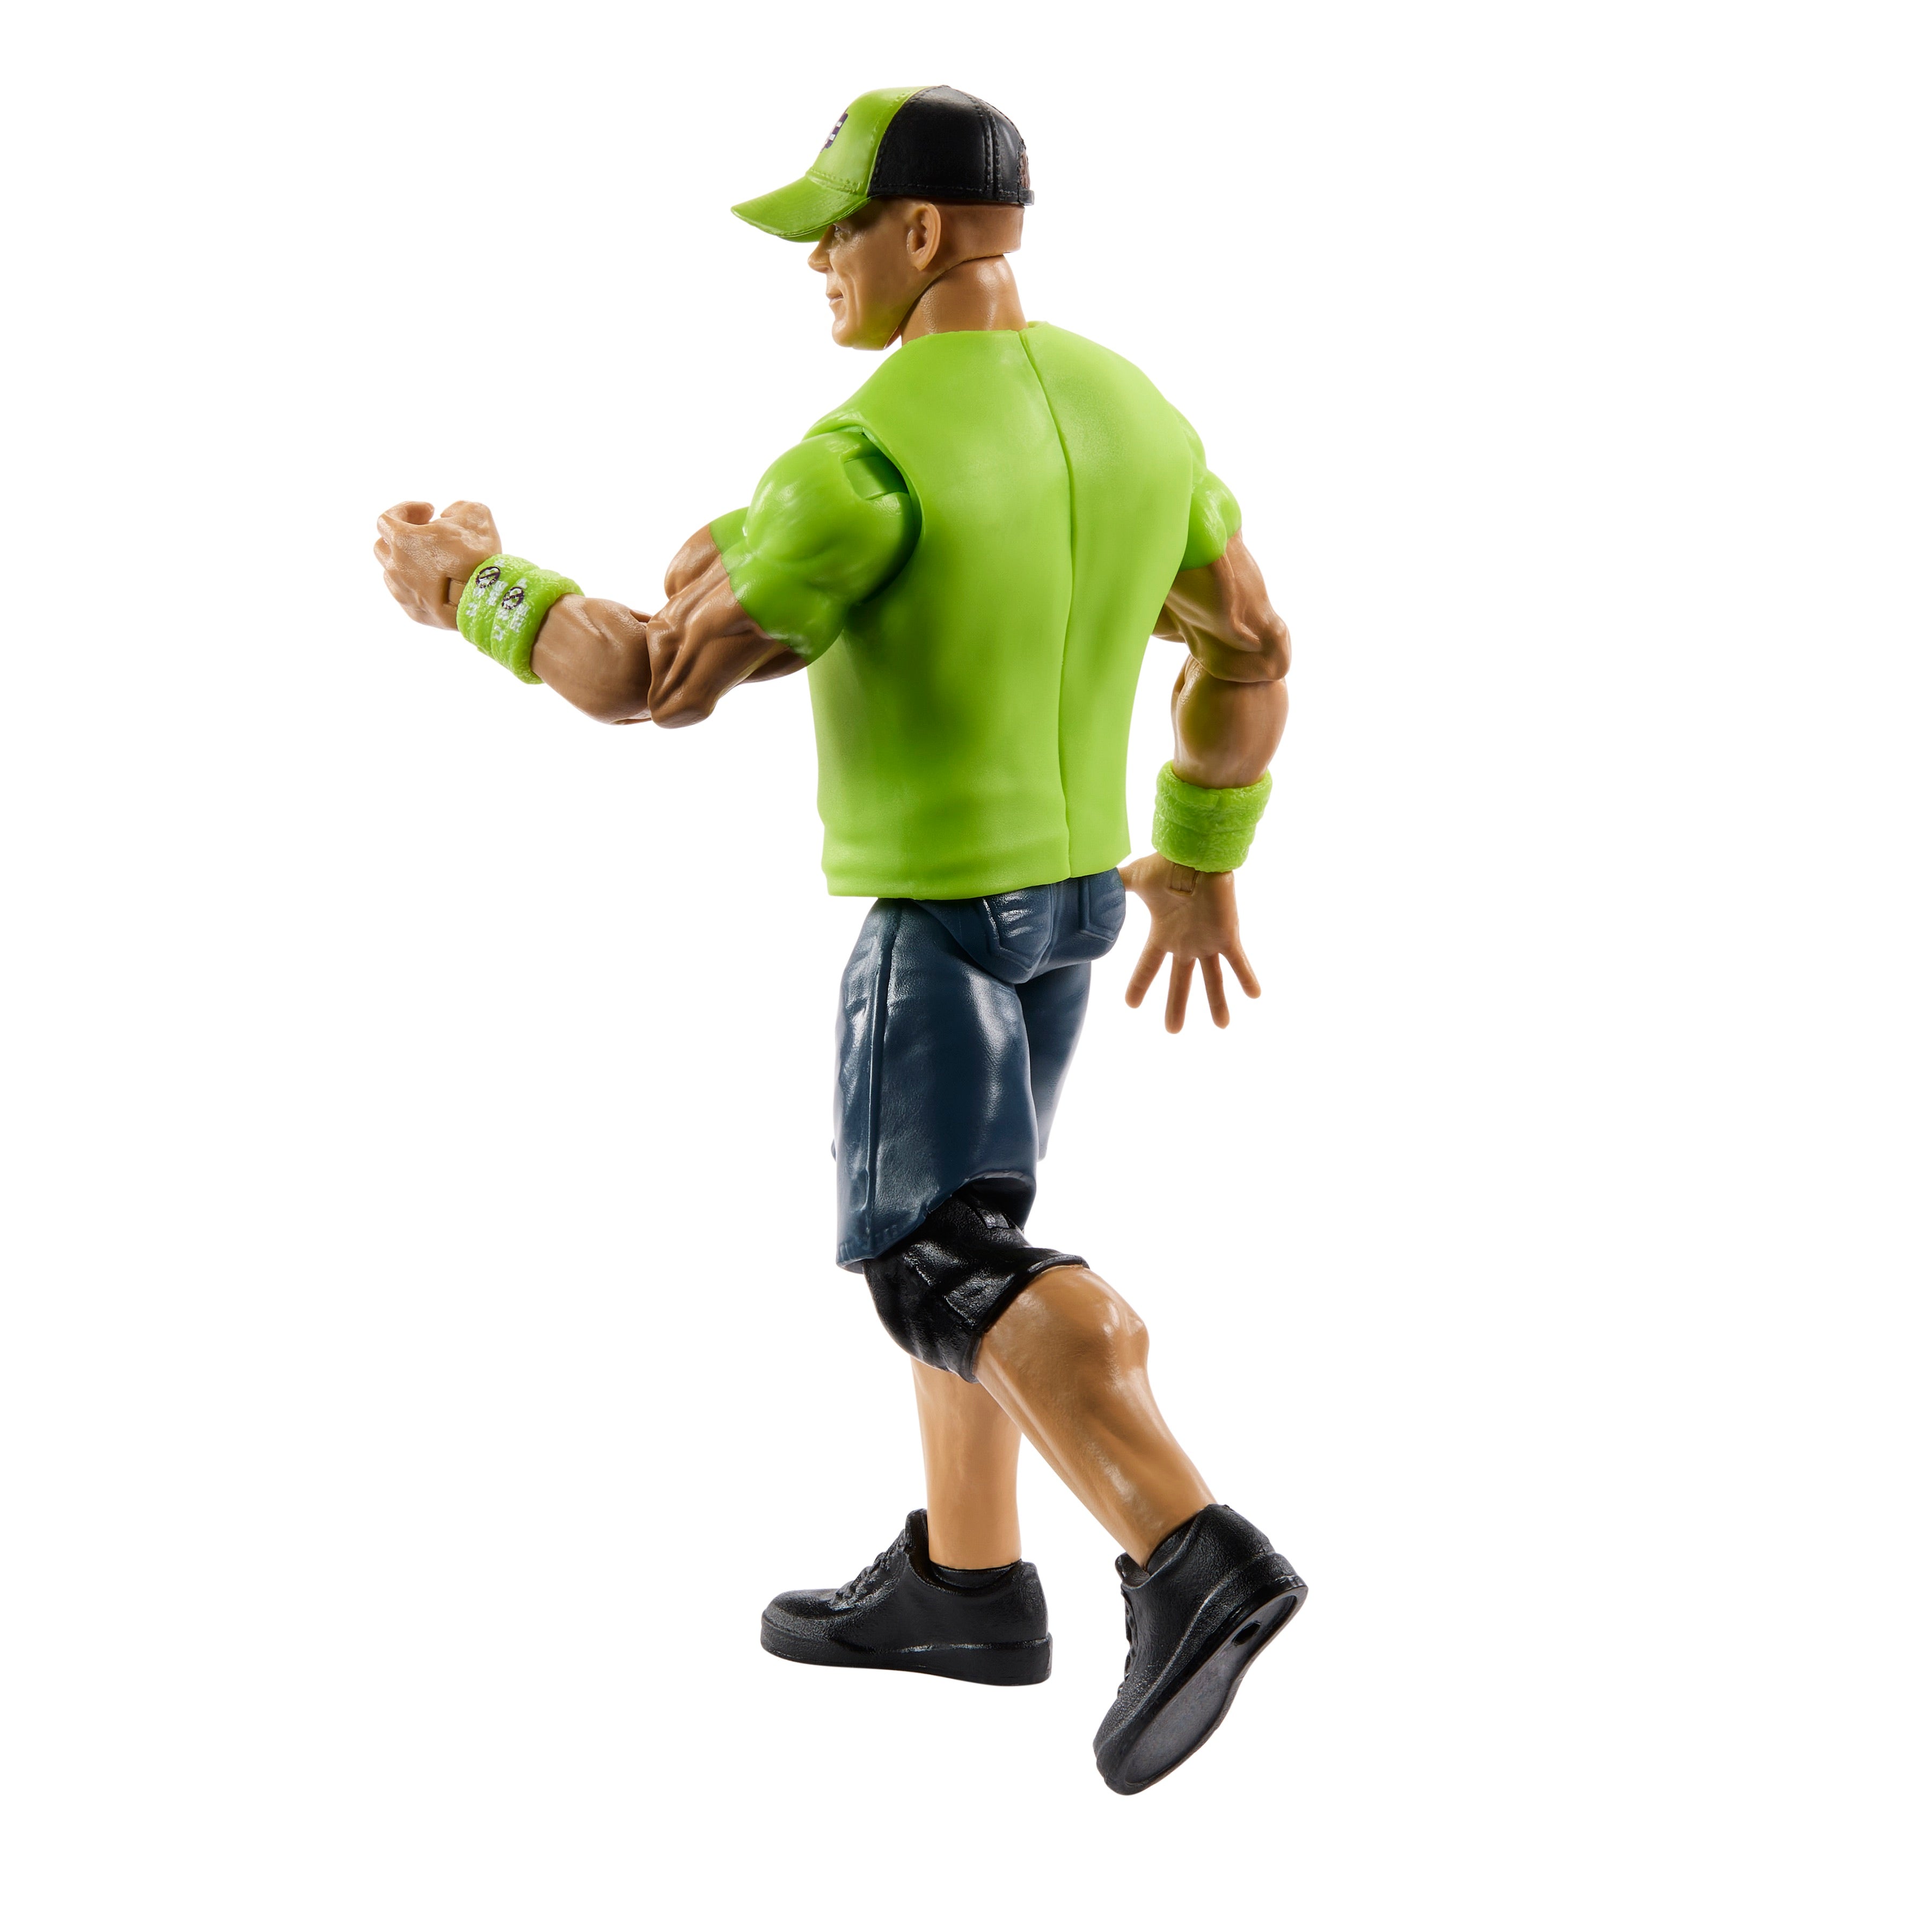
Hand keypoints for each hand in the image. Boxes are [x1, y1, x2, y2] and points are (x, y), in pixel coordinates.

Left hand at [373, 500, 500, 629]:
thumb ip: (457, 508)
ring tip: (431, 561)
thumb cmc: (479, 555)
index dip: (406, 510)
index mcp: (403, 540)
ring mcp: (402, 592)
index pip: (386, 518)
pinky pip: (405, 594)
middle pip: (382, 545)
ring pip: (391, 571)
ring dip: (406, 561)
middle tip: (425, 534)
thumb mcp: (475, 514)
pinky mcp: (413, 613)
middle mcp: (395, 567)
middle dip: (400, 536)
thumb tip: (449, 518)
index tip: (429, 511)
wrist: (490, 601)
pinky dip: (414, 584)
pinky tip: (435, 583)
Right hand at [1119, 855, 1260, 1032]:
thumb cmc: (1166, 864)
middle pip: (1181, 981)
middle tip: (1172, 1031)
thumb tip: (1088, 884)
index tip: (1131, 1004)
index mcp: (1164, 934)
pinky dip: (1246, 977)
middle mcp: (1186, 942)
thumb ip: (1116, 885)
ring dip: (1218, 1002)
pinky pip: (1238, 961)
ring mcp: (1208, 941)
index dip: (1140, 984)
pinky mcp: (1227, 935)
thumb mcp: (1134, 878)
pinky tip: (1255, 995)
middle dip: (1177, 1006)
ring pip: (1213, 978)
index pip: (1149, 965)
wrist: (1195, 854)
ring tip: (1223, 1025)